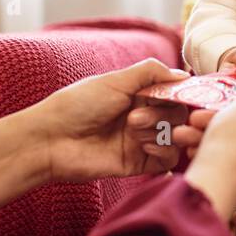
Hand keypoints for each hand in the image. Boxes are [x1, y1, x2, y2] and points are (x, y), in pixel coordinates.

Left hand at [31, 58, 192, 181]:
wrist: (51, 140)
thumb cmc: (77, 105)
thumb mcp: (115, 80)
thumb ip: (150, 72)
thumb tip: (183, 74)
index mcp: (137, 94)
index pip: (174, 93)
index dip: (180, 95)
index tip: (180, 95)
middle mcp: (142, 116)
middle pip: (178, 115)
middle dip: (162, 113)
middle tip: (135, 117)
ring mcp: (141, 140)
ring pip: (175, 136)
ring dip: (161, 131)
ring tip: (134, 131)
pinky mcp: (138, 163)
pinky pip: (167, 160)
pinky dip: (164, 151)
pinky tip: (145, 147)